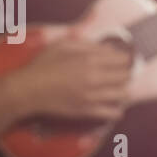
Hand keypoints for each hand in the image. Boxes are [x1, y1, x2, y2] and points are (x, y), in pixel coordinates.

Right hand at [14, 35, 133, 122]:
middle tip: (121, 72)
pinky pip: (112, 113)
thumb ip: (87, 44)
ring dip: (124, 90)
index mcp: (90, 60)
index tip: (123, 59)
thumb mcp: (62, 45)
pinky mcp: (87, 111)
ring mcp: (92, 96)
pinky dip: (117, 109)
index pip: (122, 59)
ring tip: (118, 88)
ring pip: (123, 94)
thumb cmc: (43, 65)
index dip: (125, 58)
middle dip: (126, 73)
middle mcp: (95, 78)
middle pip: (126, 75)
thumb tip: (108, 48)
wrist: (29, 90)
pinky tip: (114, 105)